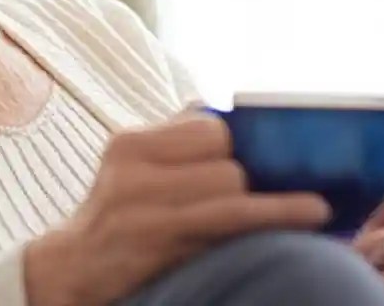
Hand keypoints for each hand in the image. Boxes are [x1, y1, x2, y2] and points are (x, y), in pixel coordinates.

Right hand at [23, 115, 330, 305]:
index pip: (207, 125)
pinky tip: (313, 212)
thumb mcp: (134, 171)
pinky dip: (276, 213)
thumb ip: (176, 138)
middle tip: (286, 185)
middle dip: (258, 174)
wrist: (70, 274)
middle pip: (224, 155)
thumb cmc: (118, 219)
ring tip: (313, 205)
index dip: (243, 141)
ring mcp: (142, 207)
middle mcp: (131, 169)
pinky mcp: (157, 242)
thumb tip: (232, 110)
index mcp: (130, 144)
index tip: (271, 153)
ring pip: (231, 186)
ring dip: (271, 199)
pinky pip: (230, 220)